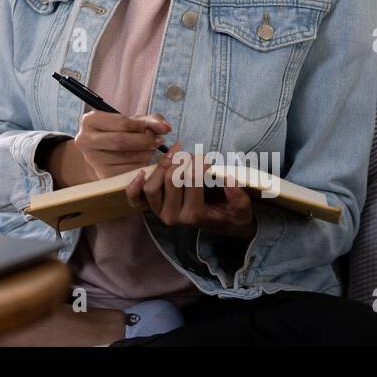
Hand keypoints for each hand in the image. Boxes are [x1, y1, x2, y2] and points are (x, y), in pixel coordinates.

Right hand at [70, 109, 171, 180]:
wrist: (103, 154)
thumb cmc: (120, 133)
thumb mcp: (131, 122)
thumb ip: (151, 120)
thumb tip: (166, 127)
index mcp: (89, 121)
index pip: (121, 123)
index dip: (142, 127)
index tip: (155, 129)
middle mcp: (85, 140)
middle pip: (121, 141)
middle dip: (145, 141)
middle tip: (158, 141)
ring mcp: (93, 159)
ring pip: (127, 158)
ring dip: (146, 154)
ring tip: (150, 150)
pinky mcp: (103, 175)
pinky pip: (129, 172)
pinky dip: (143, 167)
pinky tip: (145, 161)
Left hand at [126, 147, 256, 241]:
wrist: (218, 223)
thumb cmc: (229, 213)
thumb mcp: (241, 210)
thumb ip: (238, 198)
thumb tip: (231, 180)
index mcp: (195, 216)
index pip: (192, 181)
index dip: (199, 165)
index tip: (208, 159)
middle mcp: (174, 217)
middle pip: (171, 180)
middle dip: (183, 161)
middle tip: (193, 154)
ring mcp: (160, 212)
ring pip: (153, 185)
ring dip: (163, 165)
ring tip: (177, 153)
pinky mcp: (151, 207)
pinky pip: (136, 197)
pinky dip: (135, 184)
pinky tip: (143, 170)